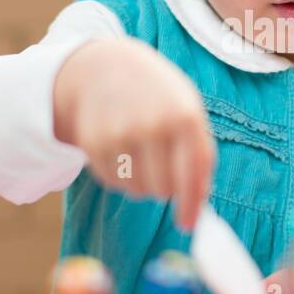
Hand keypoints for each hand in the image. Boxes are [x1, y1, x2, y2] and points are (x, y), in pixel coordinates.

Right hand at [53, 37, 215, 231]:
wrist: (103, 68)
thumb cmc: (157, 96)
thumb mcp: (187, 110)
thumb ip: (199, 155)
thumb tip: (198, 204)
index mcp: (185, 116)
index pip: (191, 175)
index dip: (190, 206)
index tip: (188, 225)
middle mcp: (153, 125)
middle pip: (164, 190)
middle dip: (167, 189)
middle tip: (163, 169)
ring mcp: (121, 135)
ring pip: (138, 191)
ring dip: (143, 183)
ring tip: (142, 153)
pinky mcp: (94, 144)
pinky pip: (114, 183)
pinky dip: (121, 176)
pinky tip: (121, 150)